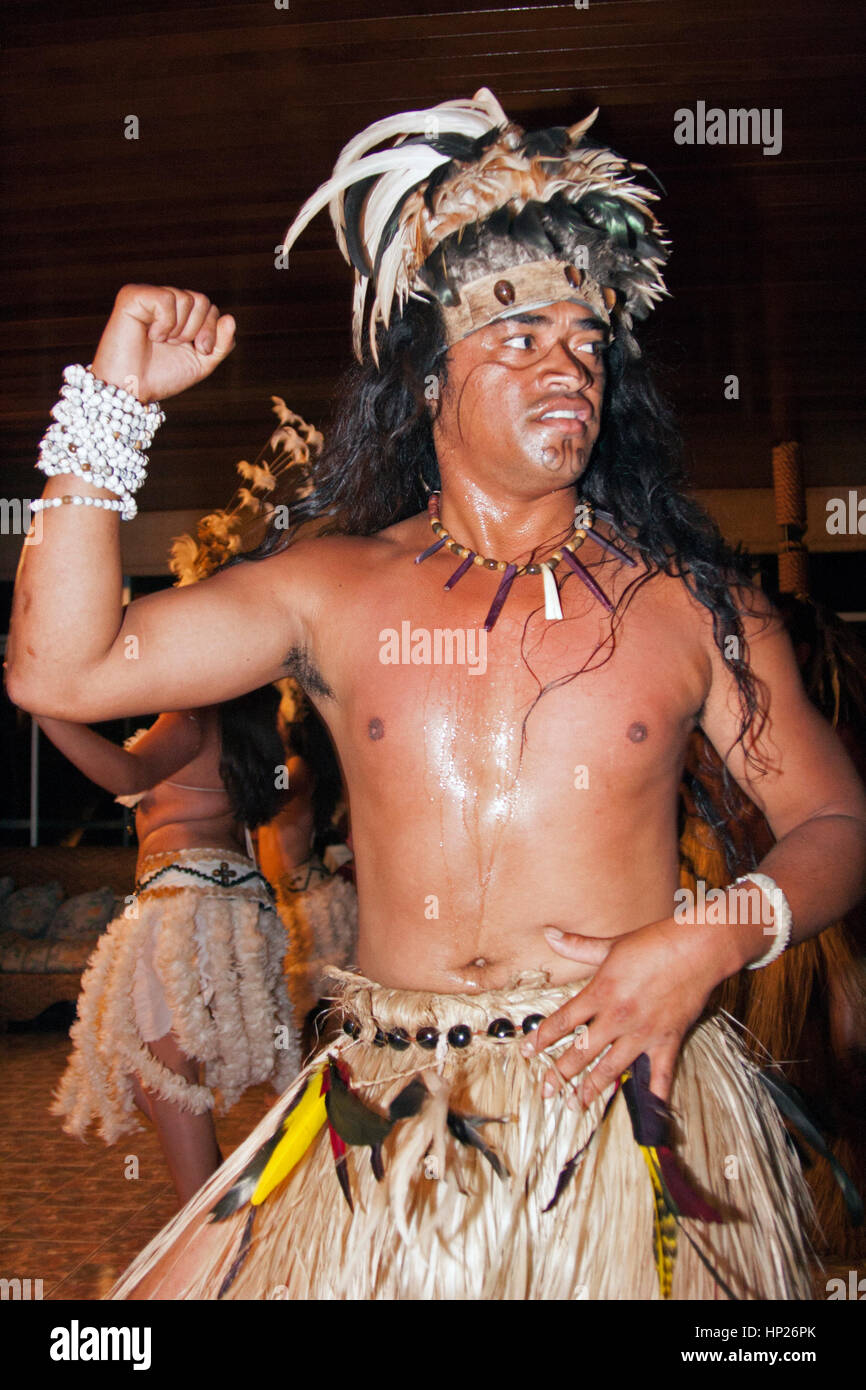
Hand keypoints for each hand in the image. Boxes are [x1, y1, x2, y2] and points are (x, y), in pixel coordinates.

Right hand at [91, 283, 235, 403]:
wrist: (132, 390)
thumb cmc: (162, 377)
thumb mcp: (201, 363)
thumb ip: (221, 344)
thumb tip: (230, 318)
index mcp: (181, 315)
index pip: (210, 308)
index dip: (212, 331)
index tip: (200, 351)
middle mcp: (166, 302)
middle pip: (202, 300)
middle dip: (197, 330)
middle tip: (176, 346)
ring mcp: (149, 296)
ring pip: (186, 298)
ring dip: (179, 330)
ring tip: (160, 341)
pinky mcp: (132, 295)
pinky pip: (166, 299)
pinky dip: (164, 324)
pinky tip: (150, 334)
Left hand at [524, 916, 730, 1105]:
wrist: (697, 949)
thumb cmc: (654, 943)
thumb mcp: (612, 944)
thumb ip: (578, 946)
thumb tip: (550, 934)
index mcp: (600, 992)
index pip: (562, 1021)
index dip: (541, 1038)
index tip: (527, 1052)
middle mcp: (617, 1017)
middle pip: (581, 1052)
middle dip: (560, 1073)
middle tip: (546, 1090)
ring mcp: (643, 1032)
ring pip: (611, 1068)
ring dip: (592, 1088)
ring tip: (578, 1104)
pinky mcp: (667, 1040)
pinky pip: (660, 1074)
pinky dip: (655, 1094)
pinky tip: (648, 1112)